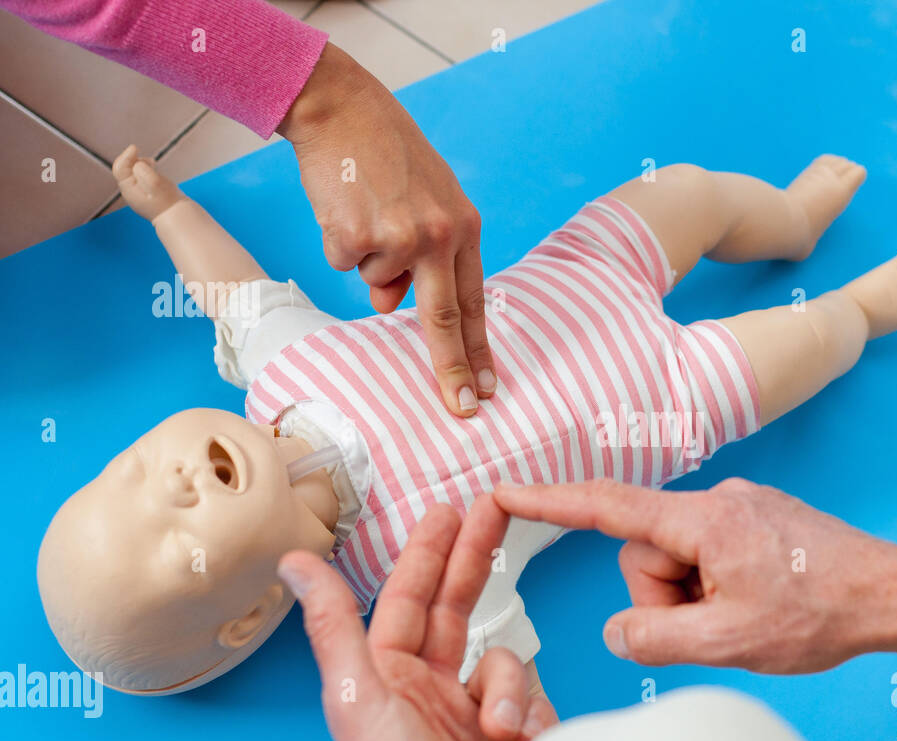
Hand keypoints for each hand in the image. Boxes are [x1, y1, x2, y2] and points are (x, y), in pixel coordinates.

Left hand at [112, 144, 184, 221]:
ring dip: (143, 165)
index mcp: (128, 189)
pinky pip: (140, 177)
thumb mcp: (156, 183)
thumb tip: (138, 164)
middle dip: (137, 161)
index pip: (120, 167)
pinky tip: (155, 172)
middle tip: (152, 162)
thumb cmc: (168, 201)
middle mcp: (129, 191)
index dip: (126, 155)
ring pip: (133, 172)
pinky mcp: (145, 192)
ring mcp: (137, 193)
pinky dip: (146, 171)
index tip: (135, 147)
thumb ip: (144, 171)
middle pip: (126, 169)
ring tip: (154, 166)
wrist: (178, 216)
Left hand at [277, 496, 556, 740]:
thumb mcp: (357, 694)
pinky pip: (534, 700)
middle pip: (460, 607)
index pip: (412, 596)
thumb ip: (333, 623)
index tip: (449, 510)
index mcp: (390, 676)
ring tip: (496, 727)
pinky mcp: (514, 738)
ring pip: (506, 661)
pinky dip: (529, 715)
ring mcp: (475, 714)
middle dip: (478, 557)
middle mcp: (433, 690)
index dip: (430, 550)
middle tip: (498, 507)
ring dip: (506, 687)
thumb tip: (295, 565)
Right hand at [279, 43, 494, 417]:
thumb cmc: (386, 154)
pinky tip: (344, 205)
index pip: (474, 302)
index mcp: (464, 228)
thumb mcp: (429, 199)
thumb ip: (426, 256)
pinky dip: (338, 241)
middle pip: (444, 318)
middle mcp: (437, 235)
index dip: (479, 349)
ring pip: (376, 286)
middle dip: (452, 369)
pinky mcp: (355, 234)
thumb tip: (391, 304)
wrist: (340, 106)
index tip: (488, 388)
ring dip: (366, 258)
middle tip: (463, 407)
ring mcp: (397, 236)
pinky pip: (343, 264)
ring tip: (366, 209)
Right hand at [494, 478, 896, 673]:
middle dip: (667, 599)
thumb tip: (619, 631)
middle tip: (718, 627)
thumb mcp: (728, 642)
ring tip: (746, 617)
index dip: (550, 501)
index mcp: (702, 521)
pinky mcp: (755, 522)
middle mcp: (716, 502)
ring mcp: (738, 509)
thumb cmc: (820, 613)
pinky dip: (718, 588)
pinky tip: (761, 604)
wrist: (891, 593)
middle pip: (646, 553)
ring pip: (678, 560)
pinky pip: (709, 555)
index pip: (608, 506)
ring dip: (696, 598)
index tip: (505, 491)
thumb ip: (655, 638)